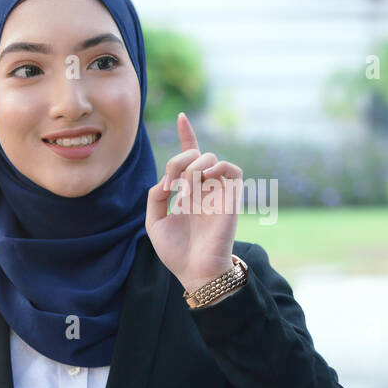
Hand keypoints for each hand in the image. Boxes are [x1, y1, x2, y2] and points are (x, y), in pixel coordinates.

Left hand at [145, 112, 242, 293]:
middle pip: (194, 155)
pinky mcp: (231, 197)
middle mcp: (204, 189)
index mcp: (188, 192)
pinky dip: (218, 167)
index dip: (186, 136)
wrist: (196, 271)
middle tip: (171, 184)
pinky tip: (204, 180)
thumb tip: (166, 180)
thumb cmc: (177, 252)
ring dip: (192, 168)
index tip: (181, 116)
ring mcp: (218, 192)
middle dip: (178, 160)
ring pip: (210, 158)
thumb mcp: (155, 222)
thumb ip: (155, 196)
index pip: (189, 158)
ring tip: (185, 193)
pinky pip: (232, 169)